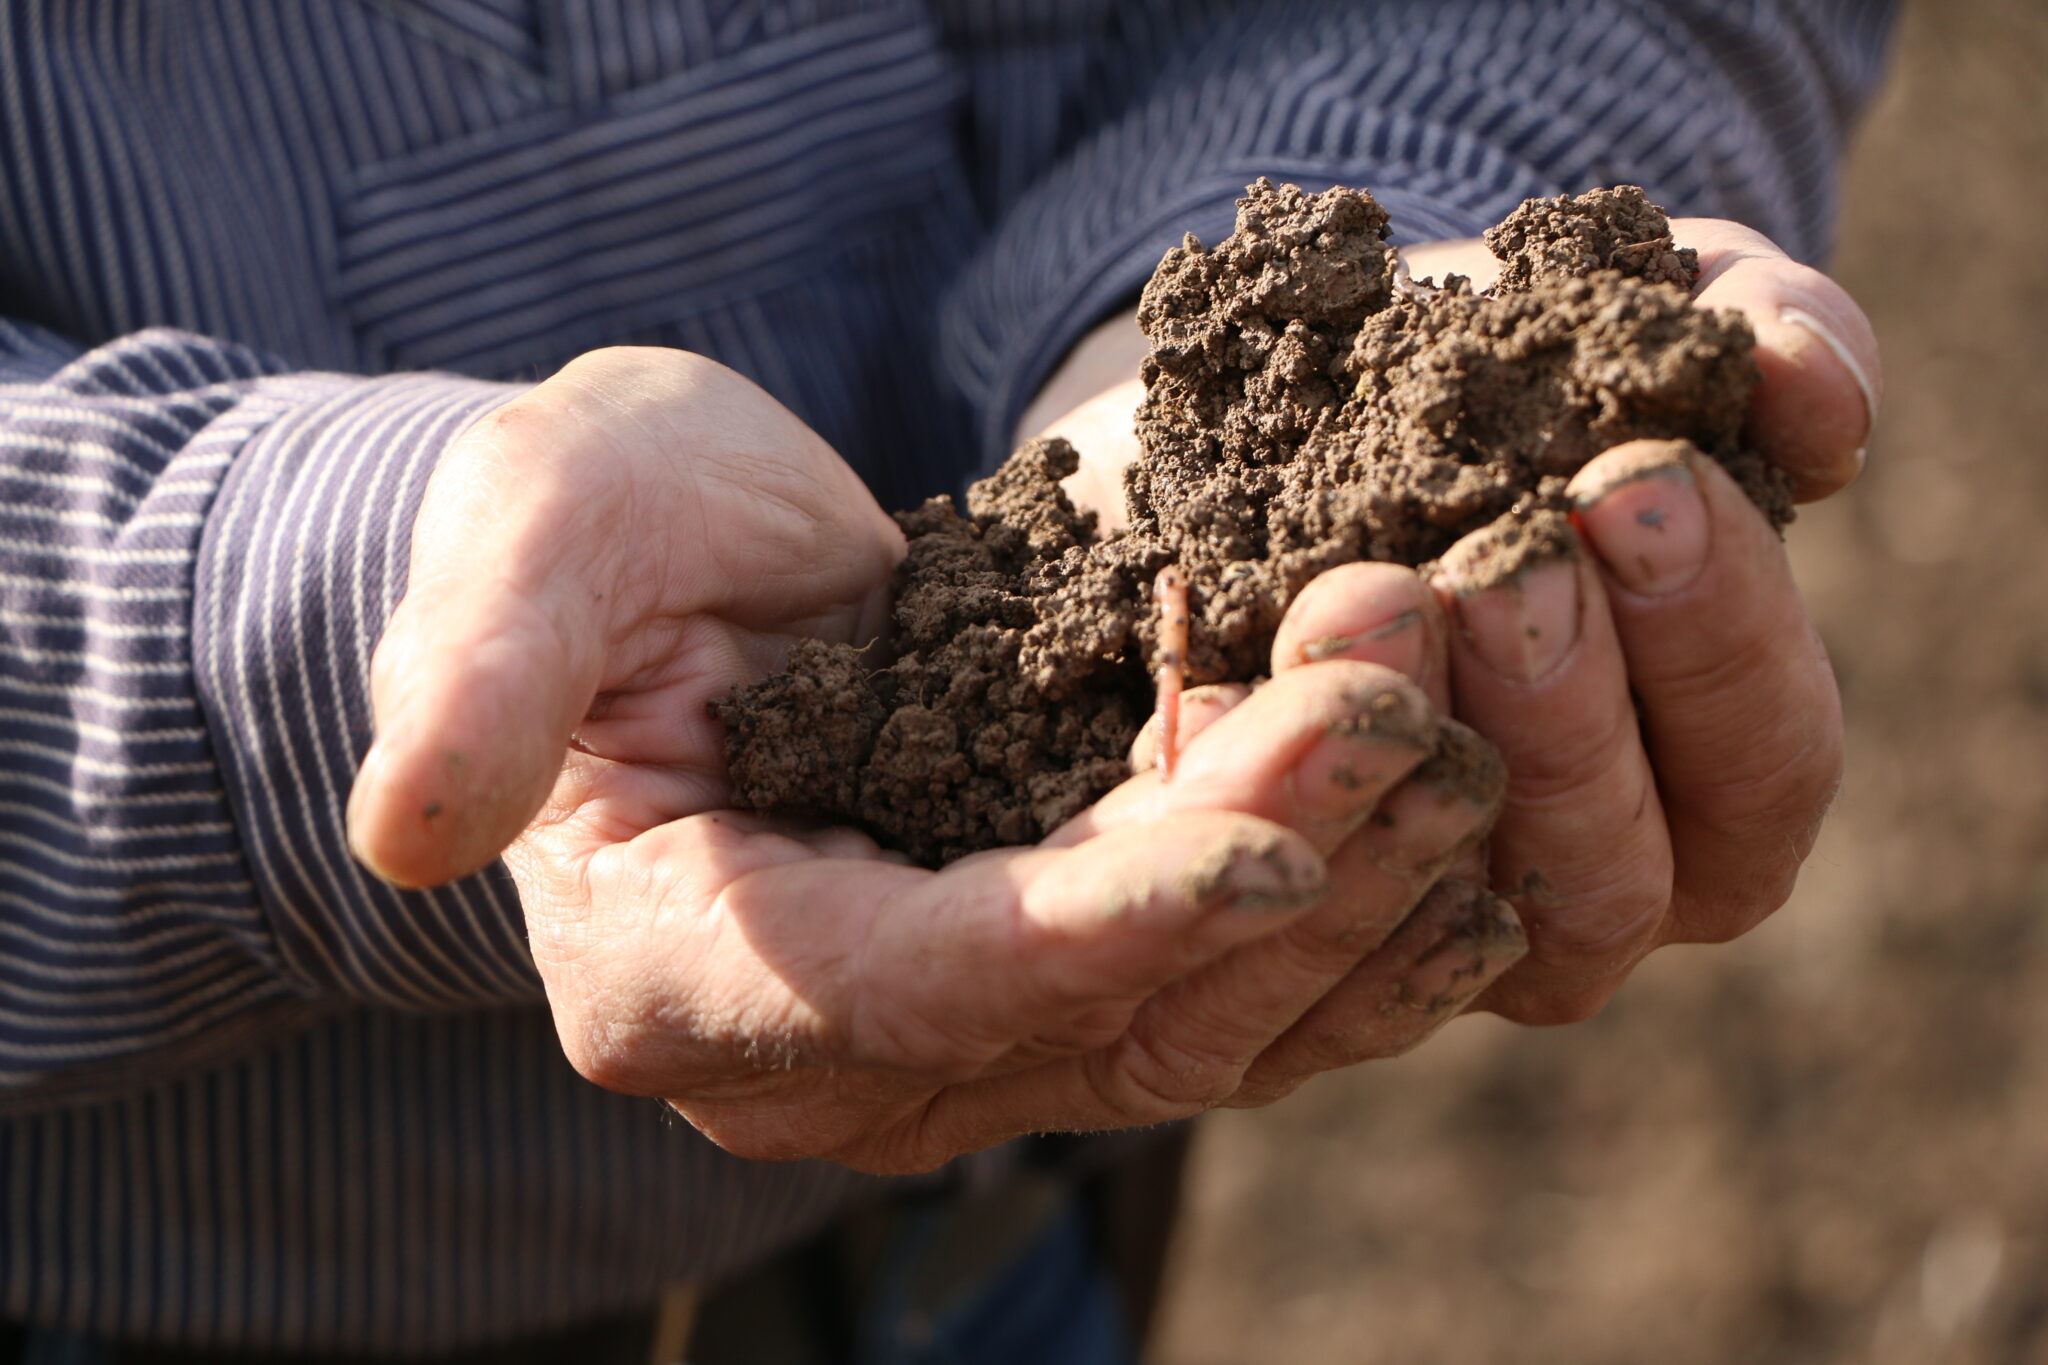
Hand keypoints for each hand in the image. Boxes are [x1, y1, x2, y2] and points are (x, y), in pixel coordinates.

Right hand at [348, 346, 1523, 1173]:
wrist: (659, 583)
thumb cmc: (586, 544)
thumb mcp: (524, 545)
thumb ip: (476, 678)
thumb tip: (411, 825)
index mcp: (684, 973)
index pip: (926, 984)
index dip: (1109, 924)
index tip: (1285, 830)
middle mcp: (833, 1057)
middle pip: (1101, 1015)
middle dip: (1282, 866)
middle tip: (1415, 683)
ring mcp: (957, 1041)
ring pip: (1195, 1023)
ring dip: (1352, 886)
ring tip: (1465, 723)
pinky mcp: (1053, 990)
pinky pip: (1226, 998)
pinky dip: (1353, 924)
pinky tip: (1472, 836)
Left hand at [1026, 218, 1879, 1025]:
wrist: (1300, 401)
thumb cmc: (1521, 377)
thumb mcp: (1647, 320)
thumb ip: (1765, 335)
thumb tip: (1817, 398)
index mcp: (1721, 773)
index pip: (1768, 752)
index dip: (1721, 631)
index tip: (1637, 482)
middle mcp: (1596, 879)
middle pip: (1617, 865)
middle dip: (1565, 708)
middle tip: (1501, 564)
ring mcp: (1437, 910)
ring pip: (1458, 896)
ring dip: (1420, 744)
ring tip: (1365, 601)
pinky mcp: (1293, 885)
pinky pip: (1284, 878)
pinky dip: (1255, 780)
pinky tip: (1222, 682)